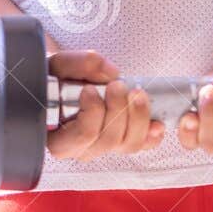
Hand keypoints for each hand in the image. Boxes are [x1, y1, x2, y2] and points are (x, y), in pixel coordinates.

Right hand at [43, 49, 164, 160]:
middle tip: (116, 85)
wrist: (60, 85)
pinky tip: (156, 121)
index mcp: (59, 137)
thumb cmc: (56, 81)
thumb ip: (78, 63)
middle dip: (118, 109)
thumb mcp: (57, 66)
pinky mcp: (121, 140)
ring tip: (135, 92)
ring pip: (128, 143)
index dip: (92, 113)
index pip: (82, 136)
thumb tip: (110, 70)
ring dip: (137, 116)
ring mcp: (103, 146)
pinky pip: (142, 145)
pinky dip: (152, 133)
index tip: (89, 90)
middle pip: (110, 140)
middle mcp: (82, 148)